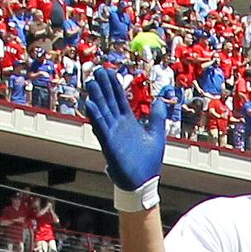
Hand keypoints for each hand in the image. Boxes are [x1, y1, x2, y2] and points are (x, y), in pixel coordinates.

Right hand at [79, 69, 166, 192]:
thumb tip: (160, 100)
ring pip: (103, 112)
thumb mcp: (156, 134)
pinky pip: (101, 128)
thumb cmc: (148, 161)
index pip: (119, 99)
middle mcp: (118, 125)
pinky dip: (96, 116)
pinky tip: (90, 104)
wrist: (144, 181)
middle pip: (109, 101)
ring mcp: (112, 134)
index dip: (114, 86)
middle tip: (97, 70)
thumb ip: (157, 117)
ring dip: (97, 97)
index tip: (109, 71)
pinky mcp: (109, 144)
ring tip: (92, 82)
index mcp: (128, 122)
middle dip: (103, 87)